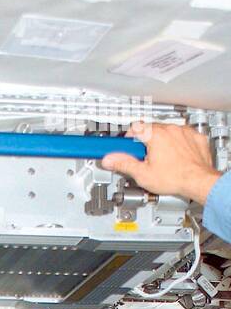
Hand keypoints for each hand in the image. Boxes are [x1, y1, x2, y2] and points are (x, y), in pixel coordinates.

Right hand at [101, 122, 220, 206]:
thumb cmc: (175, 178)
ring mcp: (184, 132)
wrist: (198, 181)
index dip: (127, 138)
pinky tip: (175, 156)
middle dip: (144, 141)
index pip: (135, 127)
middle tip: (143, 157)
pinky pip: (182, 135)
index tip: (125, 145)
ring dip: (161, 141)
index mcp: (155, 135)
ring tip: (160, 159)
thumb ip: (124, 164)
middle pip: (151, 129)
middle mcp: (170, 129)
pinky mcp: (195, 136)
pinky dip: (177, 143)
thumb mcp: (143, 174)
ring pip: (167, 131)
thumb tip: (109, 159)